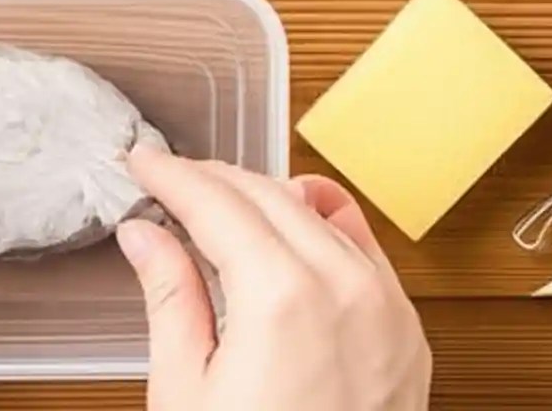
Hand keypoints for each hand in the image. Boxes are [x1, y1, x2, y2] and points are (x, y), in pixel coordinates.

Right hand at [117, 147, 431, 410]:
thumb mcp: (186, 391)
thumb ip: (170, 296)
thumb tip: (145, 235)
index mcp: (282, 299)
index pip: (216, 202)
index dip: (172, 176)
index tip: (144, 164)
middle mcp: (344, 288)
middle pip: (267, 194)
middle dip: (213, 178)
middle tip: (170, 181)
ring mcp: (385, 307)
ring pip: (319, 211)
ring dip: (265, 194)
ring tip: (219, 200)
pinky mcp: (407, 330)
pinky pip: (365, 246)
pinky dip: (325, 221)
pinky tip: (297, 216)